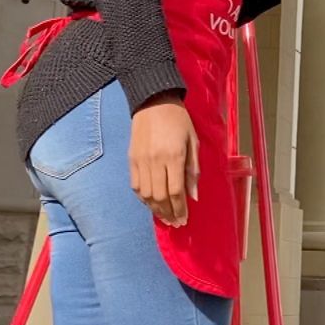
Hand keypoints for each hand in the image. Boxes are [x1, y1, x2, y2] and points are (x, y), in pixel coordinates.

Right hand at [129, 92, 197, 226]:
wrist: (153, 101)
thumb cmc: (179, 120)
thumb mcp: (193, 141)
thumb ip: (193, 169)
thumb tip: (193, 196)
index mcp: (174, 156)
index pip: (176, 191)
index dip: (180, 209)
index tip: (184, 219)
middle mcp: (155, 161)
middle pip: (160, 196)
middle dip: (168, 213)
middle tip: (175, 223)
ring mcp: (141, 161)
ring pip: (146, 194)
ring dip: (155, 209)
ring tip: (164, 217)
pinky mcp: (131, 160)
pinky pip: (135, 186)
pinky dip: (143, 198)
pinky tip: (151, 203)